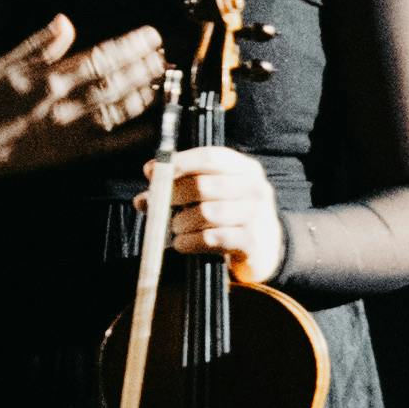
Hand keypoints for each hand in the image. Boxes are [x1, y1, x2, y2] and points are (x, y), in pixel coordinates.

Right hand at [0, 15, 165, 186]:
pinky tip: (152, 125)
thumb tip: (66, 21)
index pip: (100, 58)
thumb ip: (40, 44)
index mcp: (49, 78)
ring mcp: (70, 131)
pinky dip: (132, 136)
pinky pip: (108, 145)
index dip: (129, 46)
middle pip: (115, 82)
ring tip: (165, 81)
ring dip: (145, 96)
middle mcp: (64, 104)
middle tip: (167, 55)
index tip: (150, 36)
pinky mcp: (71, 154)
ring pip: (117, 111)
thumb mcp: (6, 65)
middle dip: (145, 67)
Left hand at [161, 147, 286, 283]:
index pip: (209, 157)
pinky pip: (211, 239)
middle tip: (160, 206)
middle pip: (203, 185)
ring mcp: (255, 215)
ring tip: (176, 227)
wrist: (265, 250)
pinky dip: (189, 242)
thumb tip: (143, 199)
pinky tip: (182, 244)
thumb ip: (180, 191)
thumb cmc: (230, 217)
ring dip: (181, 222)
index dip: (178, 162)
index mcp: (245, 168)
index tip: (152, 172)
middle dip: (174, 195)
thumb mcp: (212, 196)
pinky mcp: (250, 242)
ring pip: (206, 213)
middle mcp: (254, 187)